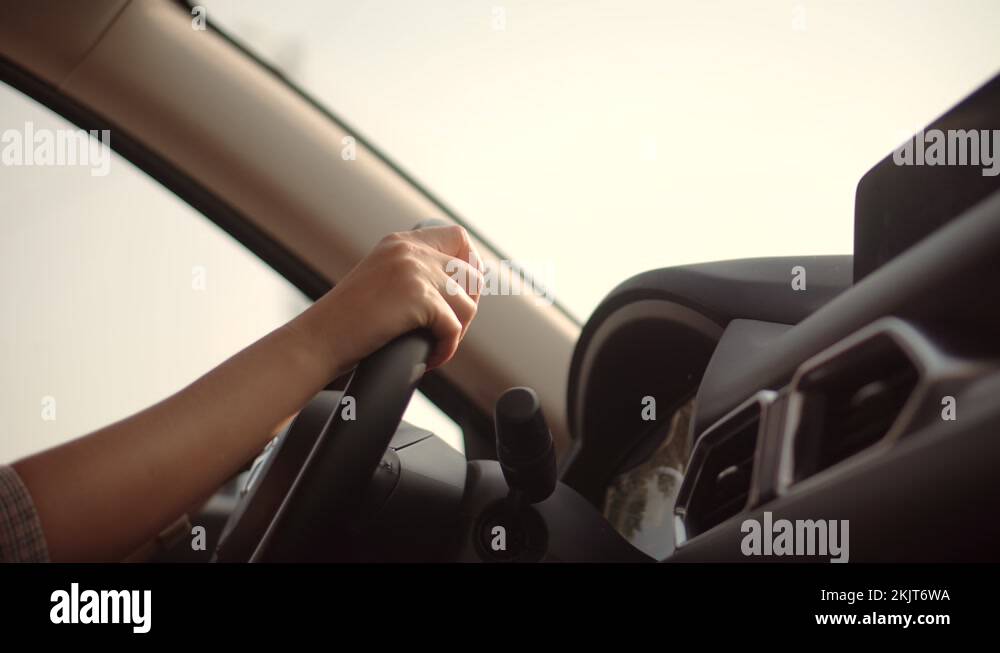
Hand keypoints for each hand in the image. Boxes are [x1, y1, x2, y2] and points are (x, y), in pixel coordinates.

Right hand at [294, 225, 484, 374]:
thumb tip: (462, 290)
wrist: (317, 342)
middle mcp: (409, 250)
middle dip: (467, 307)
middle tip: (447, 330)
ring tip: (434, 346)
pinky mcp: (418, 298)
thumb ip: (414, 276)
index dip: (471, 264)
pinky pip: (454, 328)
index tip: (465, 293)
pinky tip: (429, 358)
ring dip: (456, 332)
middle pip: (471, 273)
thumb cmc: (346, 324)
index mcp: (400, 243)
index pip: (457, 237)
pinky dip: (446, 350)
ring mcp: (414, 271)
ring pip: (466, 305)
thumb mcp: (382, 284)